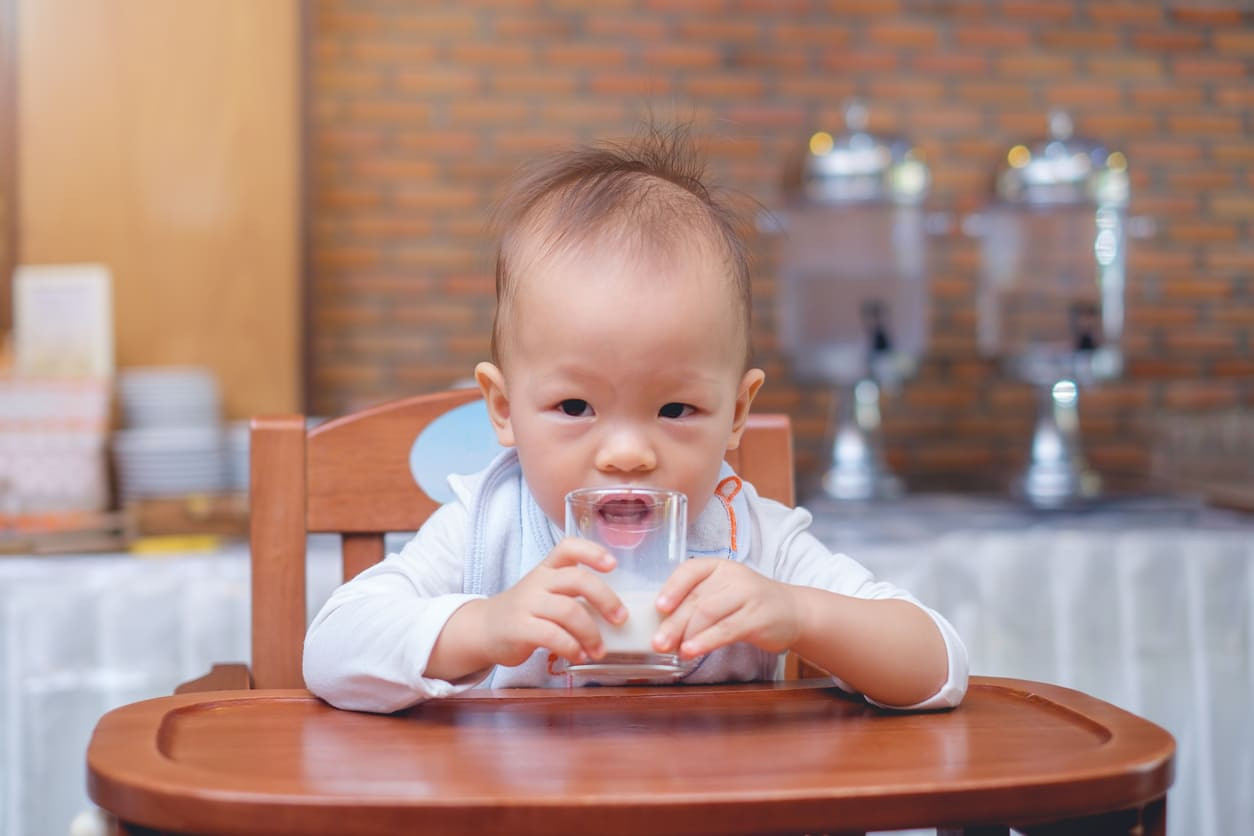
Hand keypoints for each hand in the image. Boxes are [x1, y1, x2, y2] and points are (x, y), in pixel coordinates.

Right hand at [476, 537, 627, 667]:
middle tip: (621, 619)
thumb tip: (616, 610)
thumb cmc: (525, 612)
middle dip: (606, 599)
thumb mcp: (545, 591)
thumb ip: (572, 593)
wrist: (483, 629)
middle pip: (577, 579)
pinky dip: (571, 647)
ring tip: (599, 650)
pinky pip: (552, 636)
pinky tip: (579, 655)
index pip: (569, 546)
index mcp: (547, 569)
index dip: (593, 552)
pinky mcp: (519, 629)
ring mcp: (527, 604)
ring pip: (569, 611)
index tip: (613, 565)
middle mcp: (538, 582)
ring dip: (591, 633)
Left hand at [652, 558, 801, 659]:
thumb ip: (696, 601)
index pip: (690, 570)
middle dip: (673, 623)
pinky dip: (705, 641)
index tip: (658, 607)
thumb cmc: (748, 604)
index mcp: (718, 566)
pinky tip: (692, 651)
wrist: (793, 612)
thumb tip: (662, 625)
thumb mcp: (723, 592)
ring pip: (709, 613)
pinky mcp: (758, 618)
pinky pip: (726, 630)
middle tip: (657, 642)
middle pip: (697, 598)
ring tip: (671, 649)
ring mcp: (747, 595)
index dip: (672, 588)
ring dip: (686, 634)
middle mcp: (733, 576)